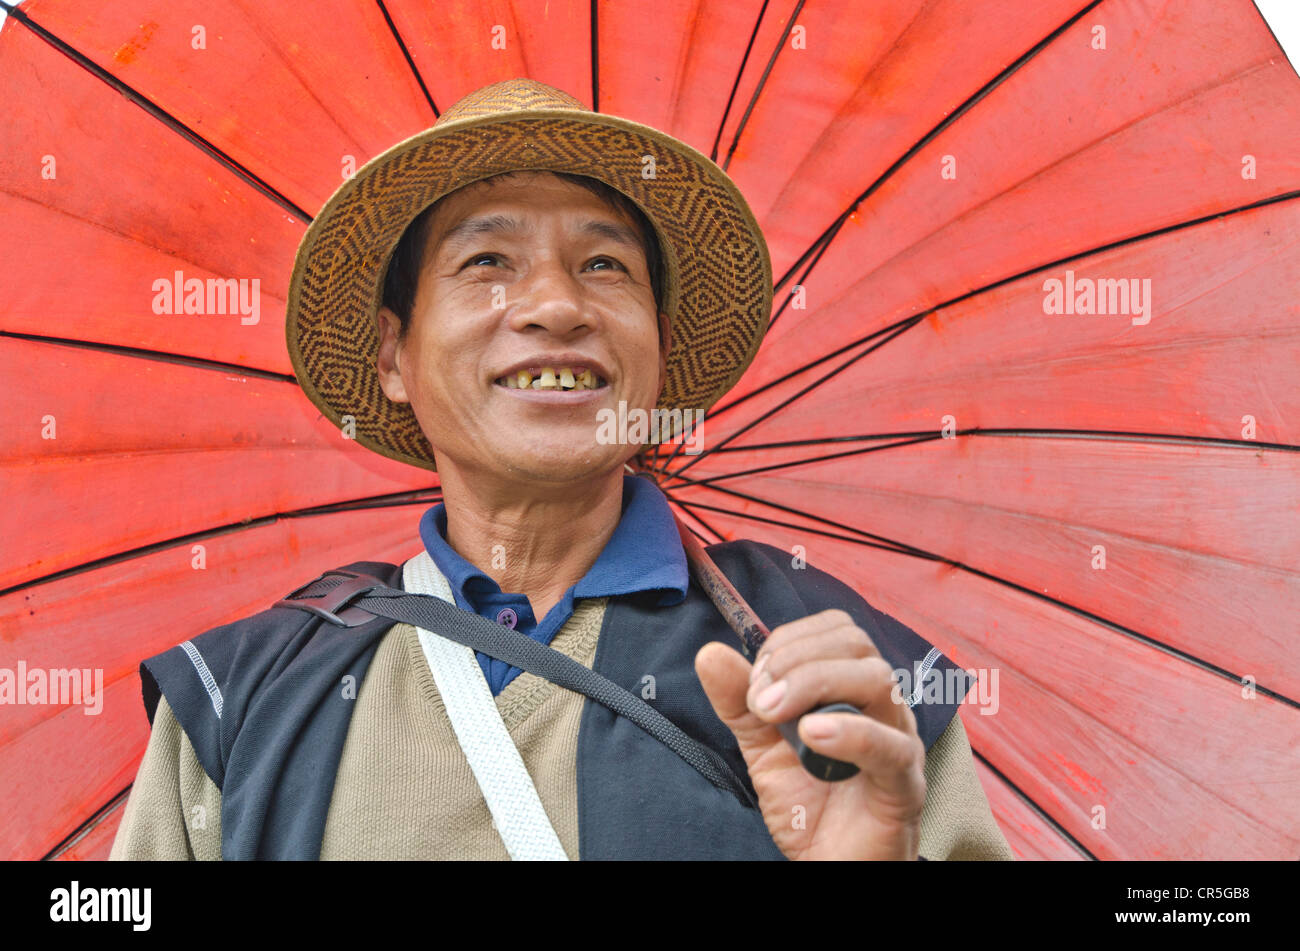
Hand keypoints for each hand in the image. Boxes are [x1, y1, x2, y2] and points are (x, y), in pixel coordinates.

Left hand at [695, 608, 926, 859]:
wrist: (830, 864)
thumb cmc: (808, 805)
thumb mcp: (762, 748)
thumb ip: (739, 702)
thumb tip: (709, 653)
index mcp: (853, 689)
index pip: (837, 630)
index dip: (791, 641)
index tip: (755, 677)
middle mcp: (883, 707)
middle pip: (856, 645)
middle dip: (796, 658)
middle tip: (759, 699)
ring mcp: (899, 742)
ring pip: (877, 680)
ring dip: (815, 684)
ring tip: (775, 714)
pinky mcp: (905, 785)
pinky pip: (891, 747)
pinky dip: (850, 732)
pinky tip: (812, 734)